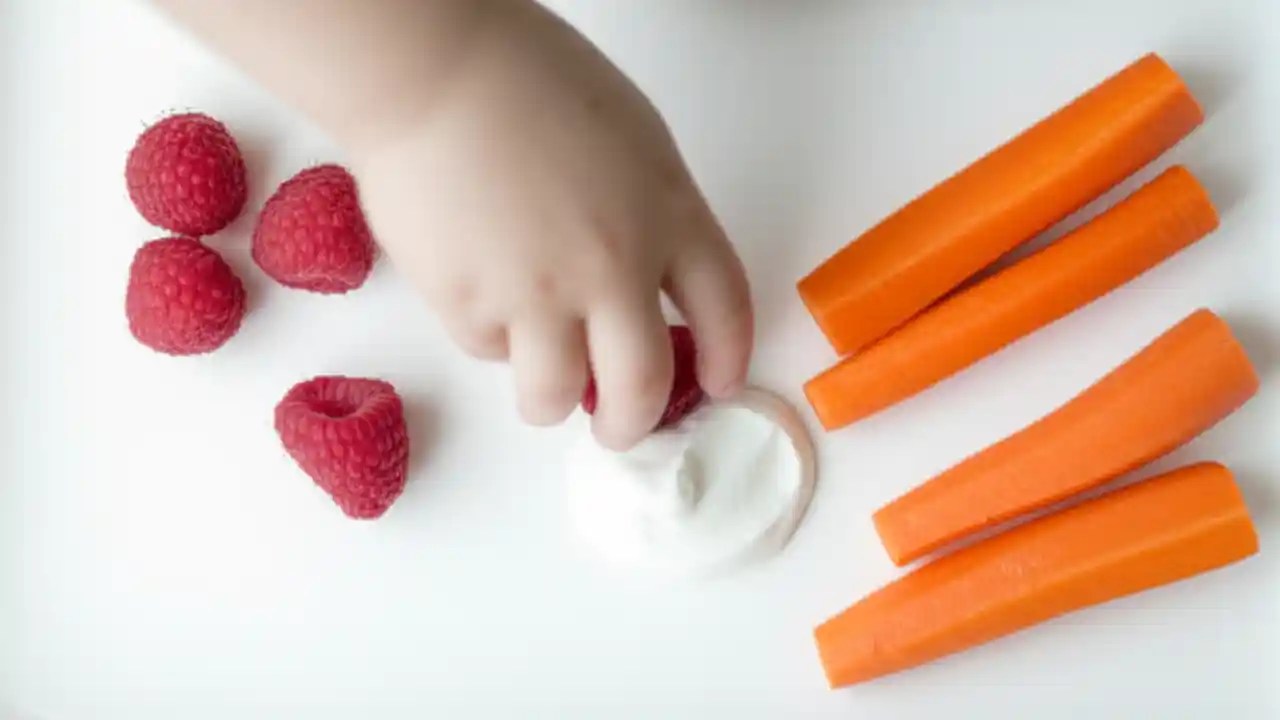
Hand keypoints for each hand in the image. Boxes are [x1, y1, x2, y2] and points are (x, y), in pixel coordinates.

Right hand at [352, 2, 752, 449]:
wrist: (433, 72)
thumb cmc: (528, 82)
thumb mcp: (631, 140)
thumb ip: (651, 216)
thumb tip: (640, 287)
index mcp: (667, 213)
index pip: (726, 309)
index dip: (729, 359)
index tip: (719, 385)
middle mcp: (613, 268)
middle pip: (643, 387)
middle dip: (633, 424)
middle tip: (619, 429)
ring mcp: (539, 295)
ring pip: (556, 397)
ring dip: (554, 401)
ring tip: (542, 384)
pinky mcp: (468, 307)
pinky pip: (488, 350)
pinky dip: (490, 335)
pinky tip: (479, 285)